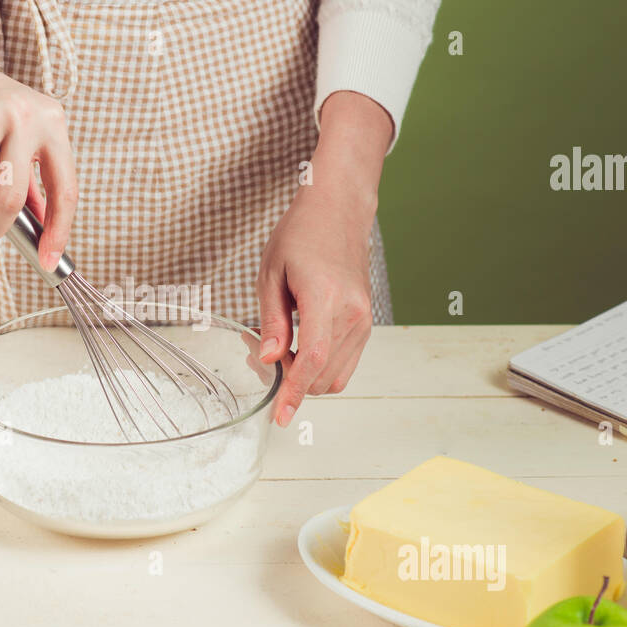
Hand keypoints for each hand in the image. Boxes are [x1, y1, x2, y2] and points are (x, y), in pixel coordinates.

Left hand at [257, 91, 392, 426]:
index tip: (280, 415)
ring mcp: (364, 319)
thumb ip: (270, 321)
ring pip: (336, 375)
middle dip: (292, 382)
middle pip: (323, 375)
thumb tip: (267, 360)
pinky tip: (298, 347)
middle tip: (260, 356)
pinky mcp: (366, 322)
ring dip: (307, 377)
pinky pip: (346, 362)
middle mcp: (352, 313)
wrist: (339, 211)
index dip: (293, 392)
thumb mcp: (270, 274)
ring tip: (278, 349)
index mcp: (324, 297)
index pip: (310, 359)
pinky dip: (321, 368)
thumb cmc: (301, 234)